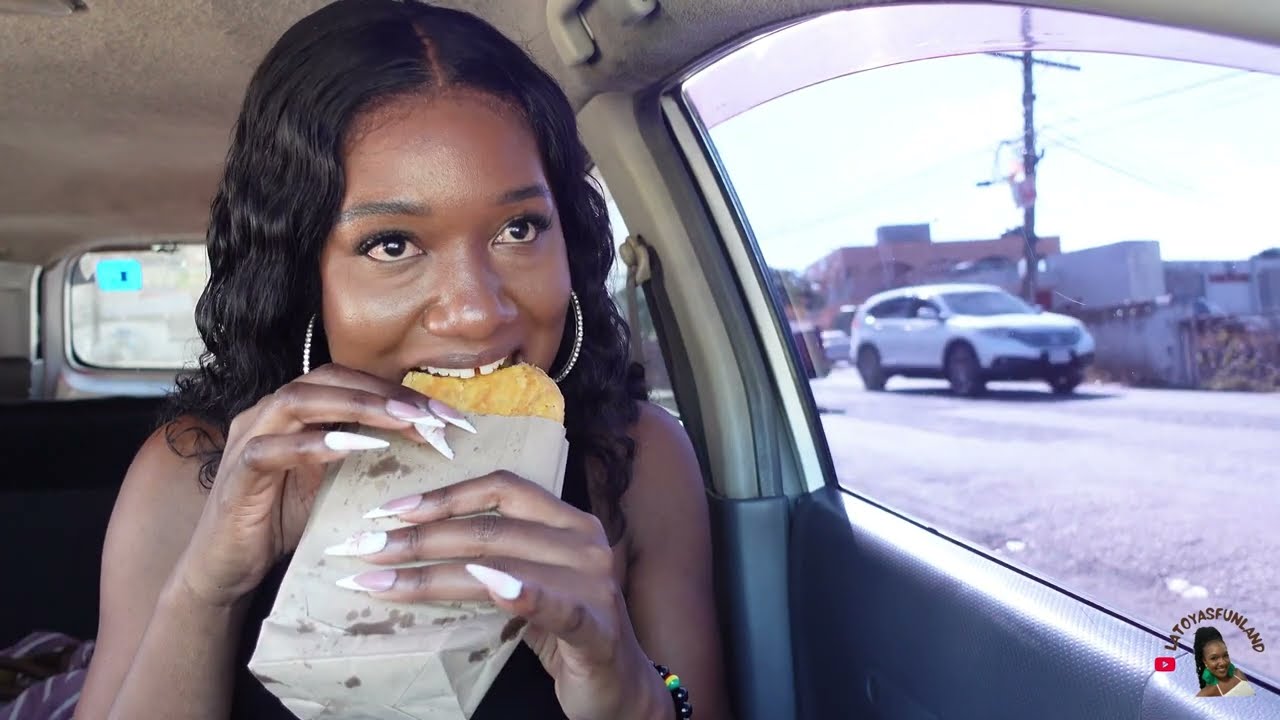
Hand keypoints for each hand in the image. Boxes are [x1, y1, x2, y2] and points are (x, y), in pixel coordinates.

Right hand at [174, 363, 449, 607]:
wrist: (227, 570)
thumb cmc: (282, 523)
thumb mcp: (334, 483)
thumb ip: (366, 455)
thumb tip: (428, 440)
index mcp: (293, 410)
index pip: (349, 381)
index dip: (398, 391)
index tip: (447, 414)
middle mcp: (268, 413)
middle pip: (330, 380)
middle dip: (386, 395)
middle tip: (435, 416)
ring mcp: (248, 439)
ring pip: (300, 400)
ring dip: (357, 407)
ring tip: (403, 422)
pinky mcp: (236, 474)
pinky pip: (272, 449)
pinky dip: (313, 445)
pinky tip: (353, 449)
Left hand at [330, 471, 668, 719]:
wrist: (620, 692)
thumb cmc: (567, 632)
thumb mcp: (532, 583)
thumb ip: (495, 557)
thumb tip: (413, 541)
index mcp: (569, 521)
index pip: (502, 490)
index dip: (443, 495)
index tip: (387, 511)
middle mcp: (585, 541)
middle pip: (489, 528)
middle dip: (417, 540)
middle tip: (361, 552)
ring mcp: (594, 582)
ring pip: (501, 565)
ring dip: (431, 575)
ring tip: (379, 583)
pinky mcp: (597, 626)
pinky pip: (555, 606)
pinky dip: (521, 594)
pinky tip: (489, 587)